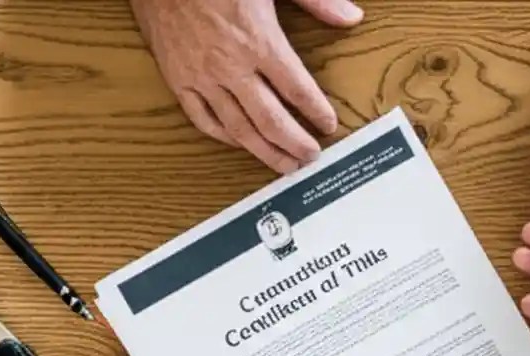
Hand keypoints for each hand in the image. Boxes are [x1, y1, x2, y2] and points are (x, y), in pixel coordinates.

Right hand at [130, 0, 361, 173]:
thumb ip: (316, 0)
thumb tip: (352, 17)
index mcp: (259, 41)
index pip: (297, 89)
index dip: (317, 112)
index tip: (328, 125)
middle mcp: (232, 66)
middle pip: (271, 119)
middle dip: (295, 143)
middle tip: (310, 156)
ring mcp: (202, 77)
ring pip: (239, 128)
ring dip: (264, 151)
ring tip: (283, 165)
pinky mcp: (178, 79)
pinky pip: (202, 119)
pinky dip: (224, 137)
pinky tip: (240, 143)